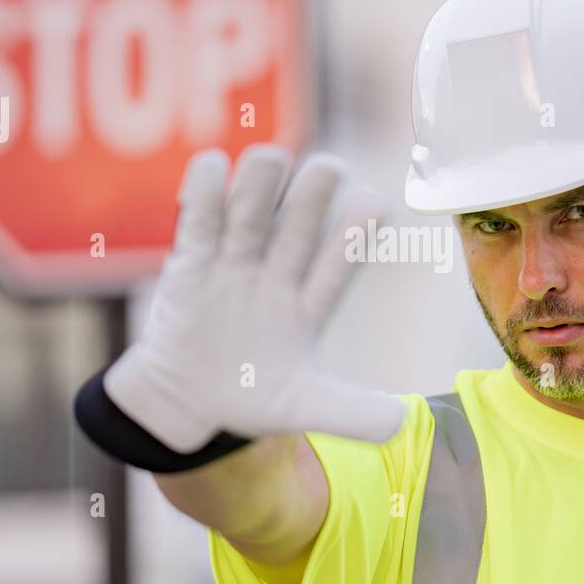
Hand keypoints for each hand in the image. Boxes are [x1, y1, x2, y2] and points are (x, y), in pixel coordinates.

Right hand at [103, 143, 406, 451]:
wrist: (185, 404)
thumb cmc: (249, 399)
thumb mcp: (299, 408)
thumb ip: (347, 413)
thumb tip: (398, 424)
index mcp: (310, 303)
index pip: (340, 260)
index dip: (355, 234)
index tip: (374, 206)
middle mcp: (278, 273)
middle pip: (301, 223)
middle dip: (314, 194)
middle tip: (328, 168)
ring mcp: (235, 263)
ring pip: (253, 211)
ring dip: (262, 182)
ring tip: (270, 160)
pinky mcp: (192, 262)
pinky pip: (200, 220)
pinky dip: (204, 190)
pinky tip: (213, 166)